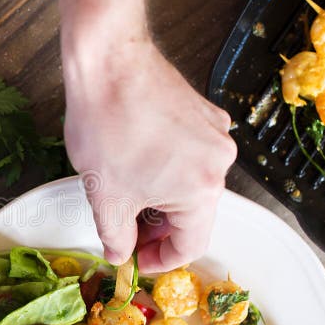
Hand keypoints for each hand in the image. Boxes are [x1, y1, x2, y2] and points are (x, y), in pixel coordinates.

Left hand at [62, 31, 236, 271]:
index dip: (160, 261)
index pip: (191, 245)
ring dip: (159, 199)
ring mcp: (213, 132)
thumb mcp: (104, 196)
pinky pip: (188, 154)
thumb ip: (115, 236)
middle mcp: (219, 161)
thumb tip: (119, 253)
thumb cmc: (107, 126)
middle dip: (157, 229)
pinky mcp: (203, 111)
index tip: (136, 261)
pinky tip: (135, 163)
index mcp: (203, 190)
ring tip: (124, 195)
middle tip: (124, 232)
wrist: (108, 62)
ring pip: (190, 183)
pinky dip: (165, 169)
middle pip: (193, 214)